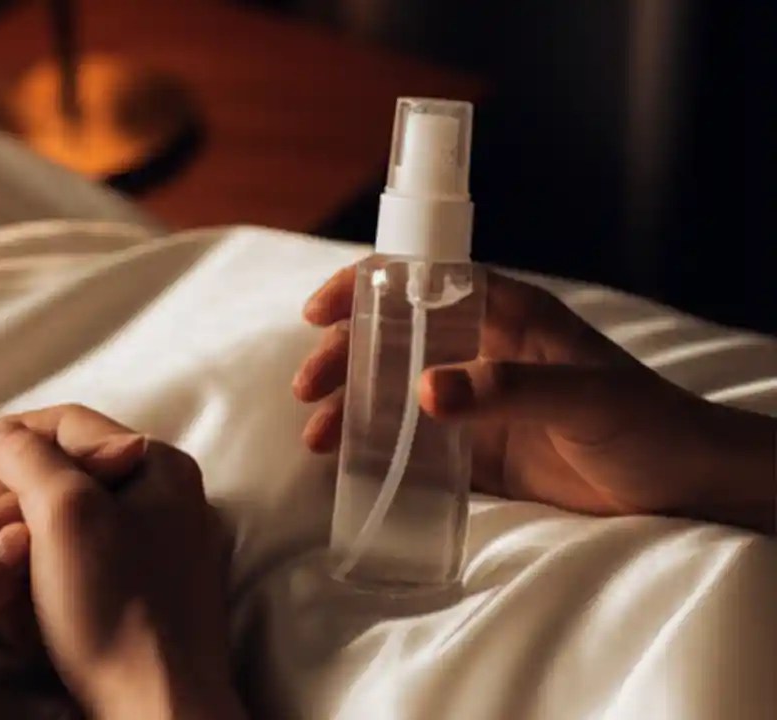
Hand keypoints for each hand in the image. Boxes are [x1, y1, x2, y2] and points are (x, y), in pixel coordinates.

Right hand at [0, 405, 244, 719]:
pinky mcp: (143, 596)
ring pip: (67, 521)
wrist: (158, 708)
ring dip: (17, 535)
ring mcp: (159, 549)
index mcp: (158, 466)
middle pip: (67, 471)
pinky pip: (77, 565)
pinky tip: (13, 601)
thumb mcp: (65, 514)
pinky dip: (37, 573)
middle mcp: (168, 499)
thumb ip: (30, 459)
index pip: (65, 425)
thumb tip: (4, 437)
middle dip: (7, 489)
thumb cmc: (118, 612)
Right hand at [294, 266, 774, 532]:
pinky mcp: (477, 450)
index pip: (423, 282)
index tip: (321, 312)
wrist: (684, 484)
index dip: (367, 287)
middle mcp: (482, 350)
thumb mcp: (583, 397)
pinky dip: (375, 450)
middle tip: (309, 389)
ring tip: (318, 438)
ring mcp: (476, 400)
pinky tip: (346, 464)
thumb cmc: (648, 422)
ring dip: (352, 406)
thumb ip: (508, 389)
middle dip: (345, 357)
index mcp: (508, 315)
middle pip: (395, 338)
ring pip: (394, 390)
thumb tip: (424, 390)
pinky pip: (413, 443)